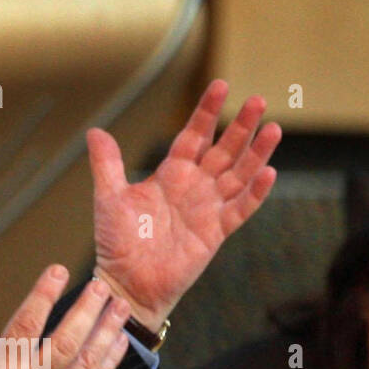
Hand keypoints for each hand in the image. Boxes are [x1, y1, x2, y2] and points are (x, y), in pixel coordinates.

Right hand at [0, 266, 132, 368]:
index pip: (27, 324)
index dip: (44, 294)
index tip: (60, 270)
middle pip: (65, 340)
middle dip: (87, 310)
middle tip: (101, 285)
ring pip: (86, 361)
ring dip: (106, 331)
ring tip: (120, 305)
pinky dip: (108, 361)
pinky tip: (119, 339)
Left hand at [87, 79, 280, 331]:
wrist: (127, 284)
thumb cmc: (117, 243)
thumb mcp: (109, 198)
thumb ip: (107, 165)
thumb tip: (95, 131)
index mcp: (171, 174)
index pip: (194, 136)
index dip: (207, 112)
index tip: (221, 85)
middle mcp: (194, 187)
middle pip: (223, 150)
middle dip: (240, 126)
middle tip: (258, 99)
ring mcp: (208, 208)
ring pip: (239, 174)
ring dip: (256, 153)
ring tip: (273, 129)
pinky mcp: (216, 232)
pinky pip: (240, 209)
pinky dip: (254, 193)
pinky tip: (268, 173)